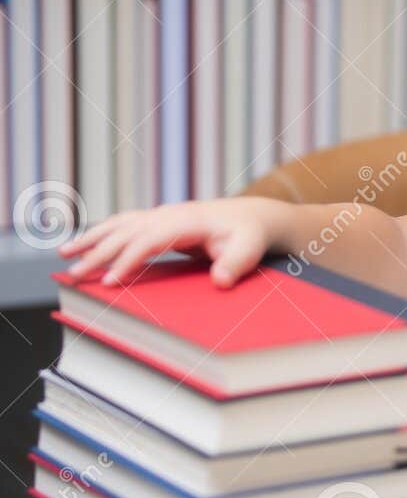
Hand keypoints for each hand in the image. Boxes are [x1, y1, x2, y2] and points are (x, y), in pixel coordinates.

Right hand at [57, 198, 278, 286]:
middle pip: (127, 232)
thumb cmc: (249, 236)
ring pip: (119, 225)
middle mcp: (169, 214)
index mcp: (187, 221)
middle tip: (74, 276)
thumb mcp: (250, 250)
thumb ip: (236, 265)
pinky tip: (83, 246)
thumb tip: (221, 281)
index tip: (111, 283)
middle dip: (99, 254)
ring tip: (64, 255)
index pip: (150, 240)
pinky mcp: (157, 221)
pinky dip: (100, 234)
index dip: (129, 261)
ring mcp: (161, 215)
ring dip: (91, 239)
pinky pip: (123, 226)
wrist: (252, 218)